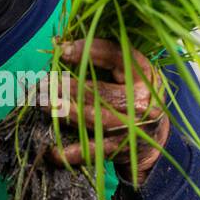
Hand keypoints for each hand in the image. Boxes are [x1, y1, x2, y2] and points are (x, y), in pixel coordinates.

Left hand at [45, 39, 171, 185]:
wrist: (156, 139)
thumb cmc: (132, 97)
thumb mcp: (128, 73)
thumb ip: (102, 59)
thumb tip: (61, 47)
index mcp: (143, 75)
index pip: (117, 56)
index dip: (89, 51)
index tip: (63, 49)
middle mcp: (141, 102)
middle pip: (101, 92)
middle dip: (68, 87)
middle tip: (44, 83)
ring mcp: (131, 128)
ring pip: (94, 119)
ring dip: (65, 113)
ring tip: (42, 105)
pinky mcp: (120, 150)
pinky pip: (92, 151)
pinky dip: (70, 152)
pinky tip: (52, 150)